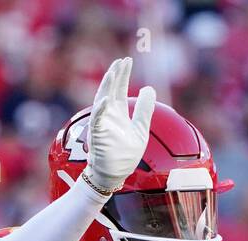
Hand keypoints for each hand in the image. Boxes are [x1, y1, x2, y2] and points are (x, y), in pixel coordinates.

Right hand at [84, 57, 155, 193]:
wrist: (114, 174)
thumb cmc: (125, 154)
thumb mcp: (140, 129)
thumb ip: (144, 110)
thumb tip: (150, 88)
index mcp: (117, 113)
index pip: (118, 89)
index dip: (122, 75)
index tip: (127, 60)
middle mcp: (108, 115)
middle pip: (110, 90)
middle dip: (116, 75)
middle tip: (122, 60)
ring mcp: (102, 123)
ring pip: (102, 100)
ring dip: (107, 86)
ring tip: (113, 72)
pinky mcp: (98, 134)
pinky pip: (98, 119)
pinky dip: (101, 109)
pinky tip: (106, 99)